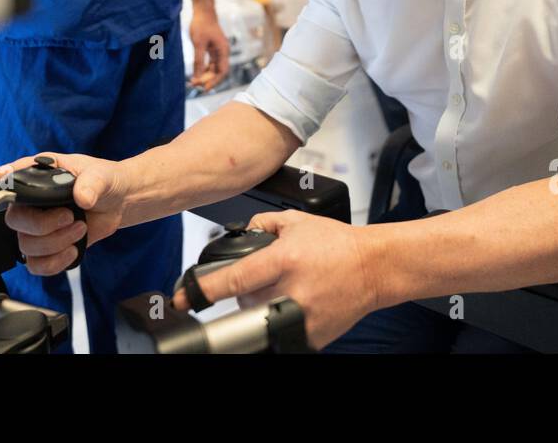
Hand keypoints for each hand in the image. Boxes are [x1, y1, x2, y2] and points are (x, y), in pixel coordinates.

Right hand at [0, 152, 126, 274]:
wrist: (119, 203)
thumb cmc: (106, 181)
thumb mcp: (102, 176)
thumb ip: (93, 183)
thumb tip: (83, 197)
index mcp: (39, 174)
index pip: (7, 178)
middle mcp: (31, 201)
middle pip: (14, 220)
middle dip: (43, 226)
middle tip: (70, 217)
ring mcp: (37, 225)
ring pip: (26, 245)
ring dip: (56, 243)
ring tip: (80, 229)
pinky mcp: (47, 246)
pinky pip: (36, 264)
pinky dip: (55, 263)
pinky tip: (72, 250)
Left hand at [172, 211, 381, 349]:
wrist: (374, 267)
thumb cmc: (339, 245)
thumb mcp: (297, 221)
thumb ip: (262, 222)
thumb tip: (239, 233)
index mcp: (285, 260)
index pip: (234, 280)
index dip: (205, 290)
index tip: (183, 298)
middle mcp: (292, 291)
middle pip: (244, 302)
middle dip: (247, 292)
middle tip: (266, 279)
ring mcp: (303, 317)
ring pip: (260, 319)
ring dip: (263, 306)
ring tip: (286, 288)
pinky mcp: (311, 336)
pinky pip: (281, 331)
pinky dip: (282, 318)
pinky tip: (299, 301)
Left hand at [188, 4, 229, 91]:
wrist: (203, 10)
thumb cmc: (201, 25)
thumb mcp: (198, 44)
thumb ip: (199, 61)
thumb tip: (197, 77)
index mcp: (223, 50)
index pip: (222, 71)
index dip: (214, 81)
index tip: (204, 88)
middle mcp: (223, 52)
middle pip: (218, 71)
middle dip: (208, 79)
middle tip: (194, 85)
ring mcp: (218, 50)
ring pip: (214, 68)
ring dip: (205, 75)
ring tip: (194, 82)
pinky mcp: (212, 48)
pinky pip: (210, 63)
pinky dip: (204, 69)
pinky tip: (196, 73)